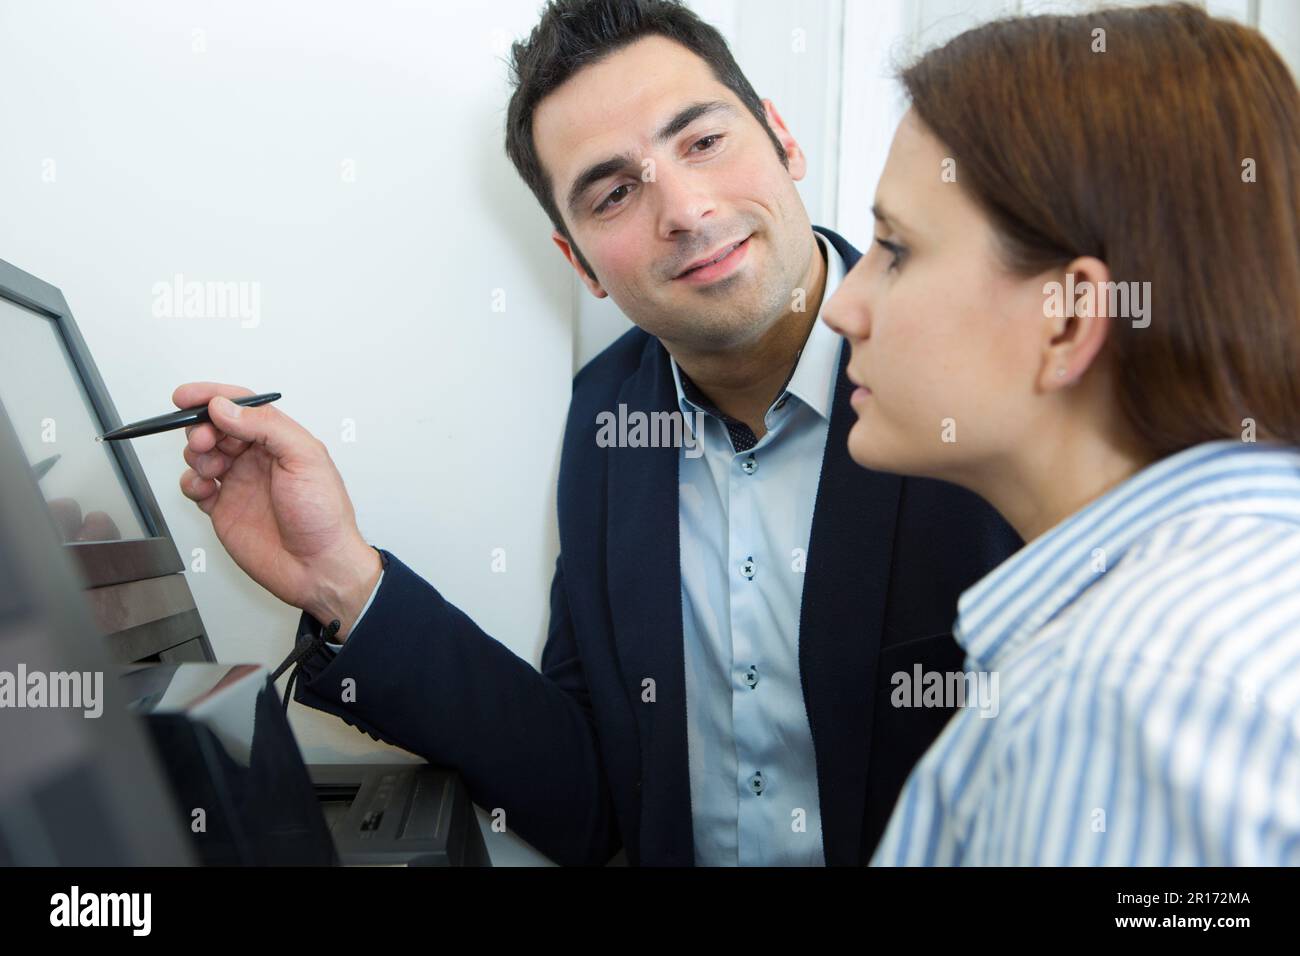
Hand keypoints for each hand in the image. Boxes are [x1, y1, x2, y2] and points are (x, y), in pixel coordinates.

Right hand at [174, 382, 381, 639]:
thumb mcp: (304, 458)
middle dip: (202, 427)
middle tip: (203, 440)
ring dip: (197, 455)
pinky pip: (196, 487)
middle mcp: (259, 459)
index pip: (242, 406)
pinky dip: (190, 483)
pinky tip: (203, 490)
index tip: (187, 397)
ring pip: (203, 454)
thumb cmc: (324, 516)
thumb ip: (266, 427)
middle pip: (217, 428)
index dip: (213, 397)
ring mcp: (240, 483)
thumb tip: (226, 407)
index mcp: (282, 440)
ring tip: (210, 469)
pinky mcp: (224, 509)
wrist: (318, 567)